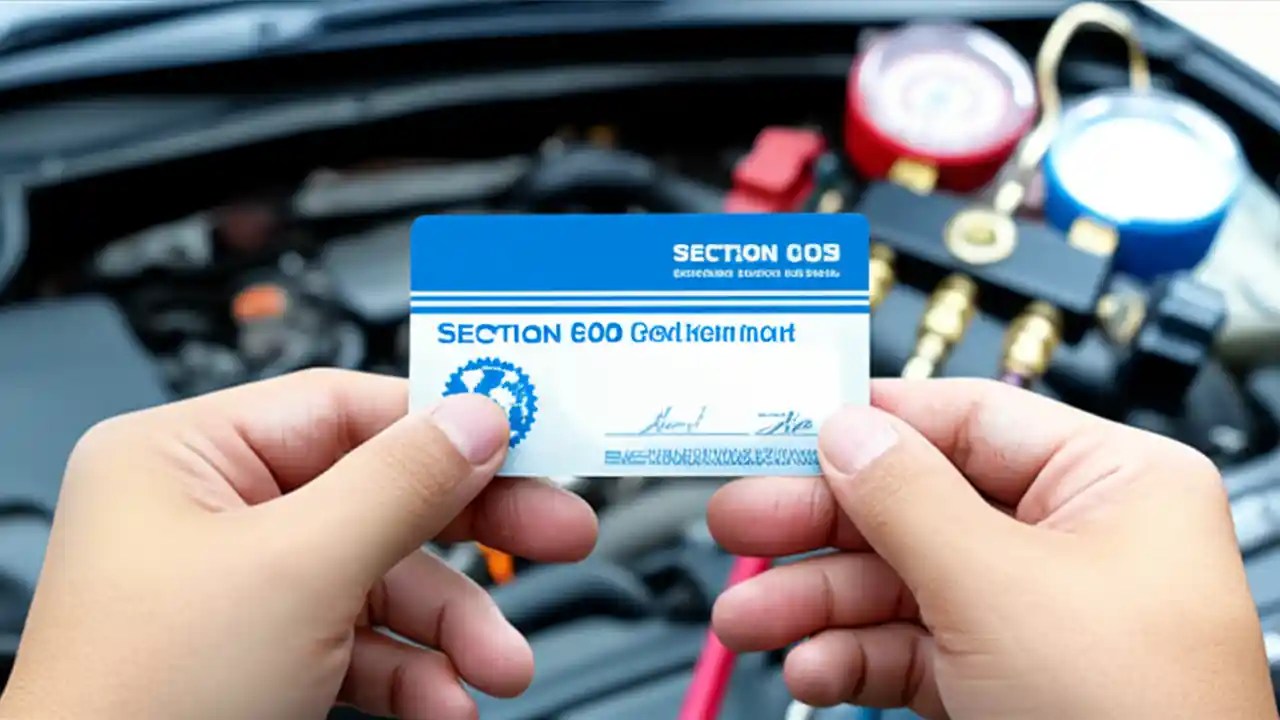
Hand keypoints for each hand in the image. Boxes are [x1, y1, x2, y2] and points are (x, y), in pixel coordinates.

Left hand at [0, 369, 597, 719]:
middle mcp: (209, 516)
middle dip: (473, 535)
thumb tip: (477, 417)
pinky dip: (413, 674)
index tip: (529, 435)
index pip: (345, 407)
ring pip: (381, 580)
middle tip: (558, 533)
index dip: (445, 421)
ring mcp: (238, 594)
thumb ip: (401, 484)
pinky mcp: (262, 659)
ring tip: (501, 665)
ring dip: (452, 628)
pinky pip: (360, 643)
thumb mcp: (297, 572)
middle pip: (379, 495)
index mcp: (183, 458)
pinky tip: (445, 703)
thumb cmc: (139, 705)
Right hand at [708, 379, 1273, 718]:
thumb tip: (848, 432)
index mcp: (1110, 485)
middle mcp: (1071, 543)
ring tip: (749, 618)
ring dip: (815, 604)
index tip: (787, 426)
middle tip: (741, 521)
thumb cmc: (1143, 716)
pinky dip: (851, 658)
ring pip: (897, 586)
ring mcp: (1031, 618)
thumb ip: (908, 499)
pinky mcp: (1000, 683)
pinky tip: (812, 667)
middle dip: (819, 527)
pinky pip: (908, 650)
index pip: (968, 421)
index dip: (871, 425)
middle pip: (914, 507)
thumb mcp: (1001, 587)